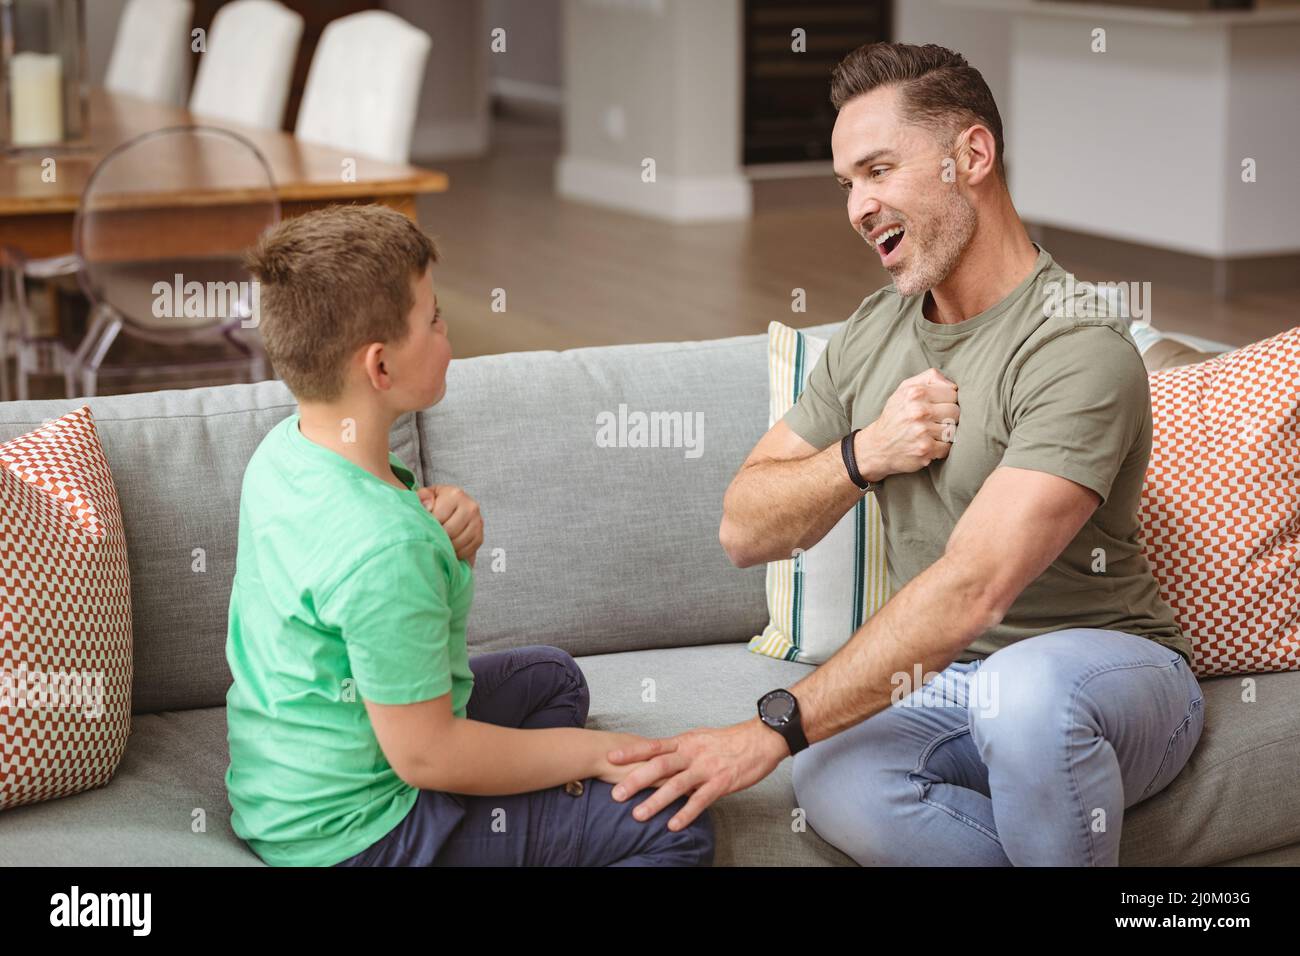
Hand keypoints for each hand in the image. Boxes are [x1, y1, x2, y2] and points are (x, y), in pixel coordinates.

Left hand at [417, 485, 482, 566]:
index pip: (439, 517)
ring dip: (447, 546)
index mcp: (455, 494)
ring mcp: (477, 522)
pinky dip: (457, 553)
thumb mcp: (426, 495)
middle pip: (450, 531)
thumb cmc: (437, 503)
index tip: (425, 526)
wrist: (453, 510)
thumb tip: (428, 506)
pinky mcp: (480, 537)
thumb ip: (423, 497)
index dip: (429, 526)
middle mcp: (470, 507)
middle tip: (432, 537)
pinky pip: (467, 550)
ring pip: (459, 542)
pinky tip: (449, 548)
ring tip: (440, 543)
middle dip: (438, 537)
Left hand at [606, 718, 788, 830]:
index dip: (631, 751)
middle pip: (659, 765)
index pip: (653, 745)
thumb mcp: (699, 738)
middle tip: (616, 794)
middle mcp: (692, 753)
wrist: (760, 739)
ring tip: (638, 815)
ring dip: (655, 801)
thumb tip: (656, 757)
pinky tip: (673, 825)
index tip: (610, 758)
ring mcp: (706, 768)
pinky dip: (685, 814)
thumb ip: (678, 750)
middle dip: (636, 780)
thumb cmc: (728, 741)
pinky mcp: (721, 783)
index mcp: (685, 741)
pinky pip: (700, 800)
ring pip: (676, 785)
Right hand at [858, 367, 958, 477]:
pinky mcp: (925, 449)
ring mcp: (922, 431)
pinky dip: (940, 448)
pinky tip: (928, 444)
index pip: (952, 393)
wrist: (878, 446)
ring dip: (943, 434)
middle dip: (948, 417)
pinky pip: (947, 447)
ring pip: (952, 430)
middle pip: (955, 412)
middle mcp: (919, 411)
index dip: (947, 401)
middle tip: (934, 421)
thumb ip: (929, 378)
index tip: (937, 407)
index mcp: (915, 393)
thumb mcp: (905, 389)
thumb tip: (953, 385)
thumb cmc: (895, 415)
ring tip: (930, 433)